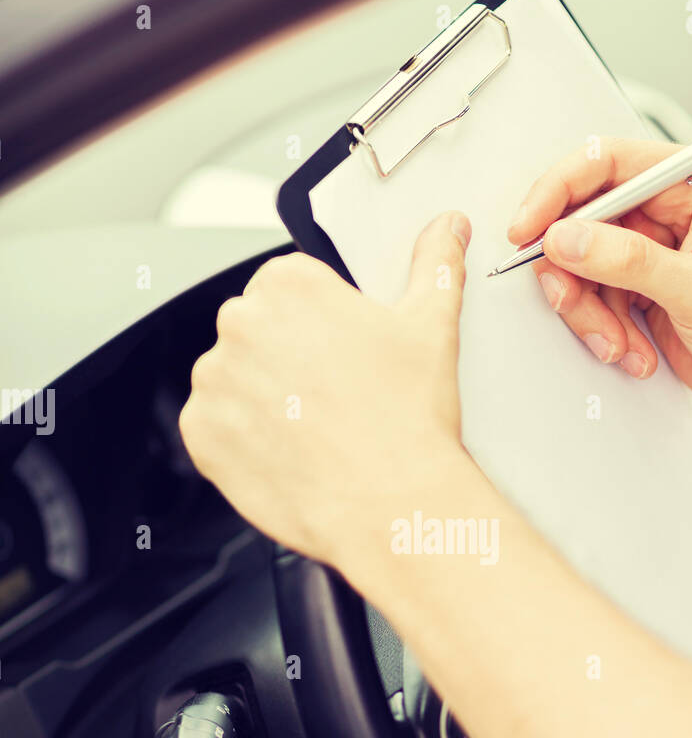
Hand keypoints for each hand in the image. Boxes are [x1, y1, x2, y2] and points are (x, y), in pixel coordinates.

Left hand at [179, 212, 470, 573]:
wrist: (389, 505)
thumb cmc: (407, 423)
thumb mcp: (432, 327)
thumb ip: (435, 265)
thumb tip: (445, 231)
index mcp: (288, 285)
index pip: (289, 286)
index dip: (320, 322)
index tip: (341, 350)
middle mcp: (241, 324)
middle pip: (257, 330)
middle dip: (288, 358)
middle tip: (334, 394)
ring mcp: (214, 381)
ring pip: (233, 379)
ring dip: (261, 398)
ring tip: (315, 427)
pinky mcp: (201, 433)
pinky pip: (213, 427)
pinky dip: (241, 439)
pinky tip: (289, 450)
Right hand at [508, 136, 691, 431]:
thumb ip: (629, 262)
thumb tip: (569, 239)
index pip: (610, 164)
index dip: (560, 192)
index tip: (529, 228)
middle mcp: (676, 211)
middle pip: (586, 219)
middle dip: (573, 270)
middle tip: (570, 301)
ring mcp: (658, 253)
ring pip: (585, 266)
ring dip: (590, 312)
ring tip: (618, 343)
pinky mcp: (646, 290)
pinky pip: (597, 300)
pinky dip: (603, 330)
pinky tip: (634, 351)